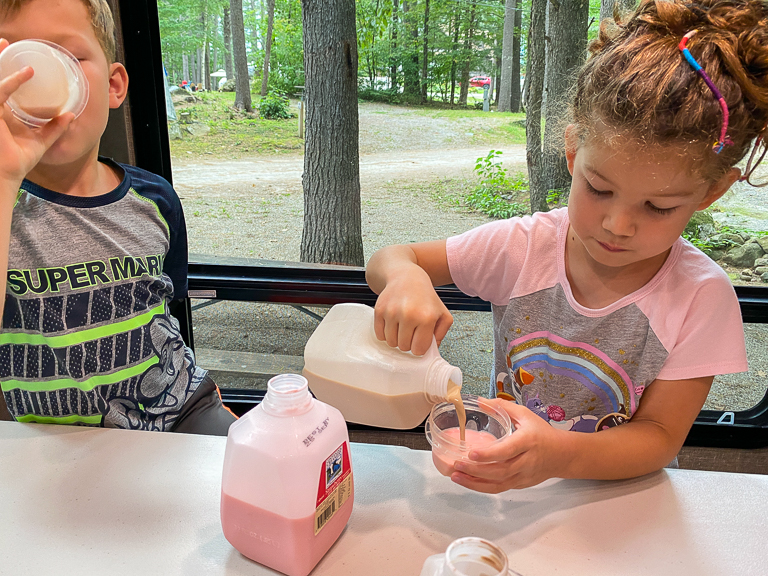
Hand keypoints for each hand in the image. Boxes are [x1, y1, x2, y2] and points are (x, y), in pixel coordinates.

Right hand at [0, 38, 73, 186]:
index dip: (7, 73)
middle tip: (5, 42)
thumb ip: (55, 129)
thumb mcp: (41, 143)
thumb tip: (71, 116)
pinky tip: (24, 75)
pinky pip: (0, 92)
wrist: (7, 176)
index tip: (26, 65)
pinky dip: (10, 82)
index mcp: (0, 113)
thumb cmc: (17, 163)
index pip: (0, 87)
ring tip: (6, 45)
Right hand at [373, 269, 452, 355]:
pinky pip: (380, 335)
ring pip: (391, 342)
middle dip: (408, 342)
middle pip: (404, 347)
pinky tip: (393, 323)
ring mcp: (392, 312)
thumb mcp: (442, 313)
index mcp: (427, 318)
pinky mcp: (379, 310)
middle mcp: (409, 315)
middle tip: (411, 330)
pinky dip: (386, 333)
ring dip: (396, 338)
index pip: (419, 349)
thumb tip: (431, 350)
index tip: (419, 339)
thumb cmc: (425, 297)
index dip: (419, 347)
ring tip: (402, 327)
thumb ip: (441, 334)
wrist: (406, 277)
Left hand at [450, 399, 564, 491]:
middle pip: (500, 471)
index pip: (507, 451)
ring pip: (498, 484)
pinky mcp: (521, 485)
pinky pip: (500, 488)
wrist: (562, 454)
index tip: (471, 453)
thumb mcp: (525, 414)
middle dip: (476, 470)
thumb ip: (502, 407)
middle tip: (456, 464)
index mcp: (528, 441)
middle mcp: (526, 461)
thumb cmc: (542, 433)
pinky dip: (482, 487)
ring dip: (475, 483)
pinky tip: (468, 482)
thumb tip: (479, 401)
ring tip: (456, 476)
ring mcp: (524, 476)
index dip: (489, 455)